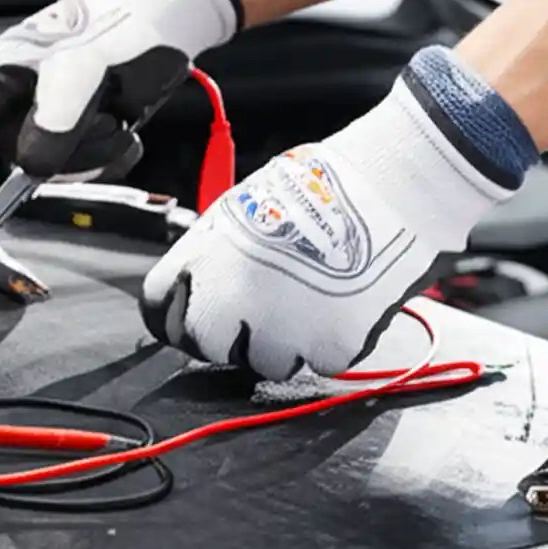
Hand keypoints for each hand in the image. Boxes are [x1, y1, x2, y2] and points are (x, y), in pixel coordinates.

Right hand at [0, 0, 239, 212]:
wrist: (174, 22)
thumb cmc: (123, 29)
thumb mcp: (86, 70)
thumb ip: (55, 118)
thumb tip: (30, 168)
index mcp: (10, 70)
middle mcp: (28, 96)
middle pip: (21, 154)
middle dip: (65, 152)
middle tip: (102, 121)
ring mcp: (59, 117)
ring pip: (59, 166)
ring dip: (95, 153)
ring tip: (117, 116)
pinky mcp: (90, 131)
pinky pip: (89, 168)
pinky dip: (114, 156)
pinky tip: (128, 130)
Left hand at [139, 63, 524, 380]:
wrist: (390, 186)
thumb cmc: (320, 186)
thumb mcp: (242, 208)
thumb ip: (213, 253)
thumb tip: (200, 284)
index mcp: (202, 257)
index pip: (157, 309)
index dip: (176, 314)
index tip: (195, 316)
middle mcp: (229, 299)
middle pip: (205, 346)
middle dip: (230, 334)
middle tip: (263, 308)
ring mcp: (277, 329)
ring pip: (264, 363)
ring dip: (284, 341)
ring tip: (311, 298)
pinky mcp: (326, 348)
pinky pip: (317, 362)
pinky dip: (329, 342)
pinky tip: (342, 304)